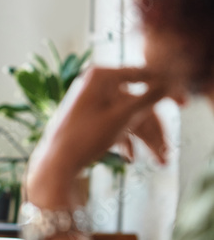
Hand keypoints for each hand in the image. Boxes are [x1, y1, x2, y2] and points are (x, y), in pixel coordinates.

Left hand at [26, 66, 169, 207]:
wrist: (55, 164)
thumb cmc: (84, 138)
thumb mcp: (122, 117)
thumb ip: (147, 98)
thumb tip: (168, 82)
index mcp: (101, 74)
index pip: (143, 76)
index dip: (166, 90)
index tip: (184, 104)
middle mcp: (96, 83)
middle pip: (138, 101)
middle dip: (156, 128)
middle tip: (170, 149)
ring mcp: (93, 100)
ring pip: (129, 115)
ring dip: (146, 138)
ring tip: (160, 160)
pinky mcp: (90, 117)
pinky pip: (116, 124)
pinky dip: (126, 140)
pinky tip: (130, 157)